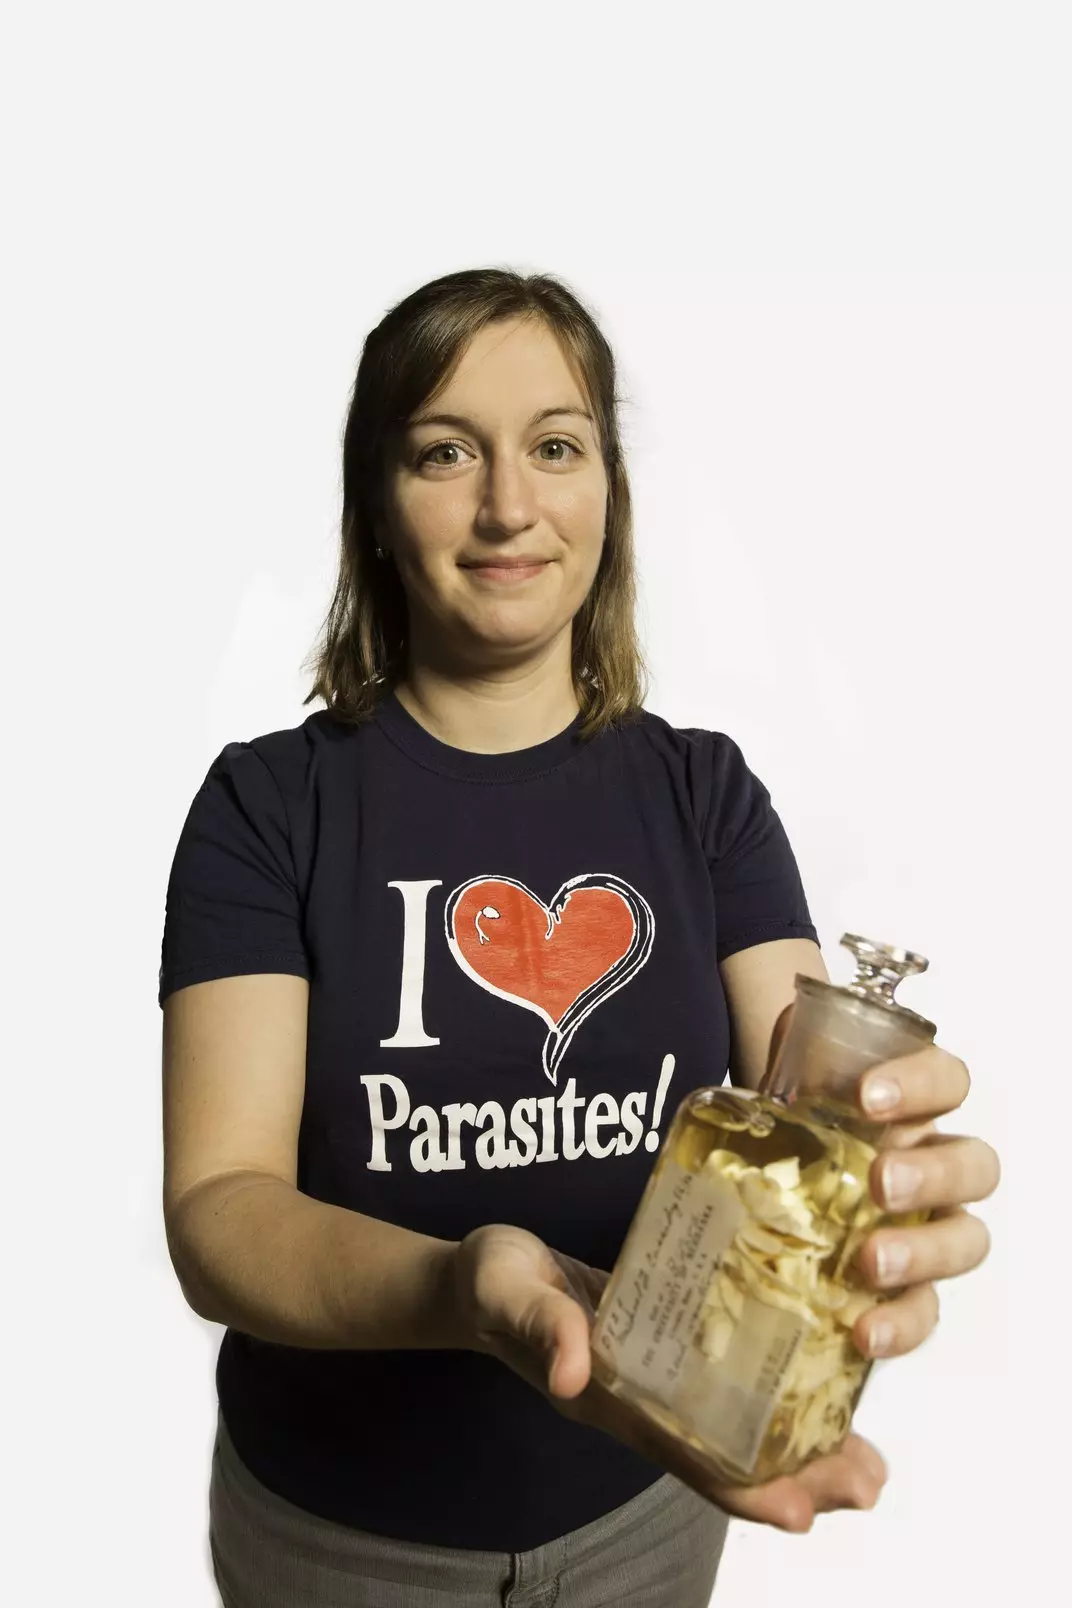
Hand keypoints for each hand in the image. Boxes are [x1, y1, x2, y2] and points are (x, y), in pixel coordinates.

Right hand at [452, 1223, 887, 1531]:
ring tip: (869, 1456)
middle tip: (868, 1481)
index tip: (802, 1509)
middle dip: (800, 1477)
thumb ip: (539, 1325)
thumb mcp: (507, 1291)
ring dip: (804, 1444)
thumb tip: (573, 1371)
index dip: (744, 1487)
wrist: (484, 1275)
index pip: (684, 1456)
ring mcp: (658, 1377)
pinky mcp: (667, 1342)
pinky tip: (824, 1383)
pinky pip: (728, 1378)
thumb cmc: (493, 1284)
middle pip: (729, 1457)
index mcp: (606, 1399)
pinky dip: (777, 1390)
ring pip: (738, 1427)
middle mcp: (642, 1401)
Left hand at [768, 1005, 1001, 1361]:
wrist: (770, 1171)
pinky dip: (902, 1325)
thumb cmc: (796, 1119)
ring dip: (925, 1252)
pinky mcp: (905, 1288)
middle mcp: (934, 1165)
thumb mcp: (790, 1079)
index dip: (920, 1084)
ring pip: (966, 1240)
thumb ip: (791, 1052)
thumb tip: (780, 1038)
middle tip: (880, 1182)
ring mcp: (928, 1229)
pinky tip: (864, 1330)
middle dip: (933, 1174)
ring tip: (871, 1261)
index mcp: (915, 1106)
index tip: (867, 1094)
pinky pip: (925, 1311)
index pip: (947, 1082)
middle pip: (973, 1166)